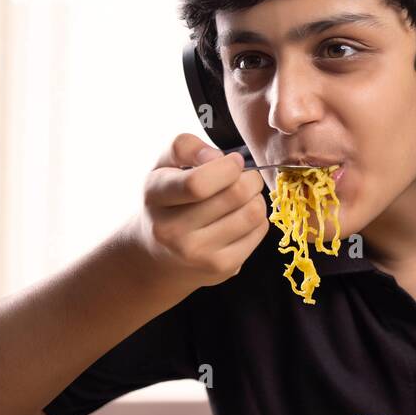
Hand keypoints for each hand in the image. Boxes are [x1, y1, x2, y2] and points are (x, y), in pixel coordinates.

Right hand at [129, 133, 268, 287]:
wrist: (156, 255)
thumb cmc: (166, 200)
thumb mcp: (163, 166)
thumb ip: (185, 147)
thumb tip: (218, 157)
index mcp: (156, 197)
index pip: (197, 184)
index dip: (227, 167)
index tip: (233, 161)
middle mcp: (172, 231)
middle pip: (235, 195)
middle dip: (250, 178)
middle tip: (245, 177)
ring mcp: (197, 254)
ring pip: (253, 213)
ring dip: (256, 197)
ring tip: (244, 196)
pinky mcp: (221, 267)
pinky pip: (259, 231)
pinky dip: (258, 218)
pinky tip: (241, 217)